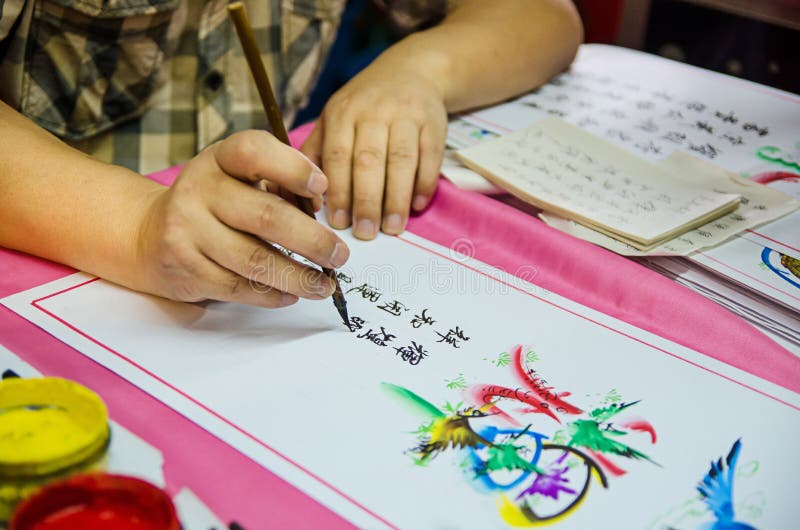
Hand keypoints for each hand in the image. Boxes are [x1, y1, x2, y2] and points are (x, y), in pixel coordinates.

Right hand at [134, 130, 348, 306]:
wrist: (147, 234)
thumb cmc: (213, 203)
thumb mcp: (236, 178)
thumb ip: (277, 184)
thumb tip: (321, 206)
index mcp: (218, 159)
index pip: (254, 152)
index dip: (293, 168)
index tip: (322, 189)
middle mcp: (198, 191)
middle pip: (266, 216)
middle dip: (313, 241)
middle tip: (340, 255)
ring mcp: (188, 231)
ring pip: (256, 261)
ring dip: (298, 277)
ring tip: (324, 285)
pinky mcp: (186, 269)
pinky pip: (239, 287)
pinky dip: (272, 294)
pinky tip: (292, 294)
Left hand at [301, 63, 447, 239]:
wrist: (411, 71)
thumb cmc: (364, 106)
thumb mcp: (333, 118)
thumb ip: (315, 153)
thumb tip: (298, 195)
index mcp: (343, 112)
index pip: (338, 156)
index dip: (338, 191)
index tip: (338, 223)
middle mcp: (374, 111)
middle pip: (369, 161)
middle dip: (366, 201)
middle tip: (366, 233)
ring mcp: (406, 114)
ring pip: (401, 160)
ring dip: (397, 198)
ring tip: (392, 227)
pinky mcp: (434, 122)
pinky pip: (430, 156)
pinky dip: (424, 183)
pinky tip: (417, 205)